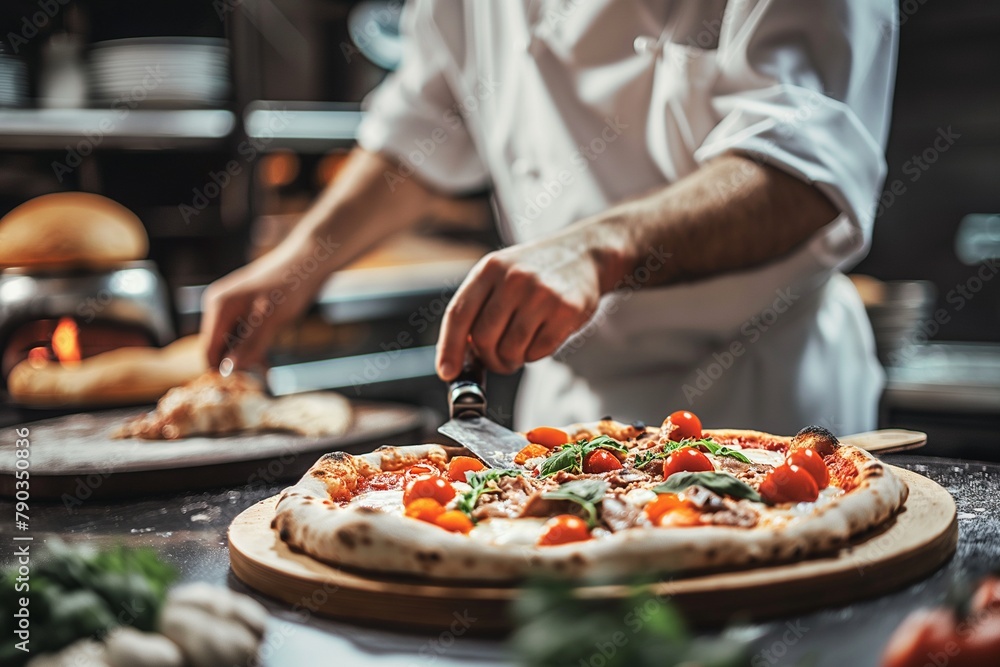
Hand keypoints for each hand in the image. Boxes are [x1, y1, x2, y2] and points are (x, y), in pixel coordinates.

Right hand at [200, 249, 318, 369]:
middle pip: (218, 348)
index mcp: (219, 307)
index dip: (220, 371)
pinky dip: (253, 347)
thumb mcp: (271, 320)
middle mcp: (220, 306)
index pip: (208, 350)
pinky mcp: (245, 309)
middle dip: (236, 365)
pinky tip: (267, 362)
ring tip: (267, 372)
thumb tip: (228, 369)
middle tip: (260, 377)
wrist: (309, 260)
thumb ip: (250, 345)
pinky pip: (242, 335)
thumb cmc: (290, 285)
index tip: (240, 387)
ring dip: (247, 358)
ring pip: (232, 343)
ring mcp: (232, 307)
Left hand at [436, 237, 605, 378]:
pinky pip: (538, 351)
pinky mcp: (567, 310)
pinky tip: (539, 340)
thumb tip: (456, 357)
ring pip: (511, 349)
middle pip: (483, 338)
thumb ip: (478, 308)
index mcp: (490, 268)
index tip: (447, 373)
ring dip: (511, 360)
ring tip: (518, 351)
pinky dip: (534, 355)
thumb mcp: (501, 275)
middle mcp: (514, 278)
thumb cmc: (534, 273)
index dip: (449, 348)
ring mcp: (542, 293)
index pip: (458, 314)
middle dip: (487, 359)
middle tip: (496, 361)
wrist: (583, 254)